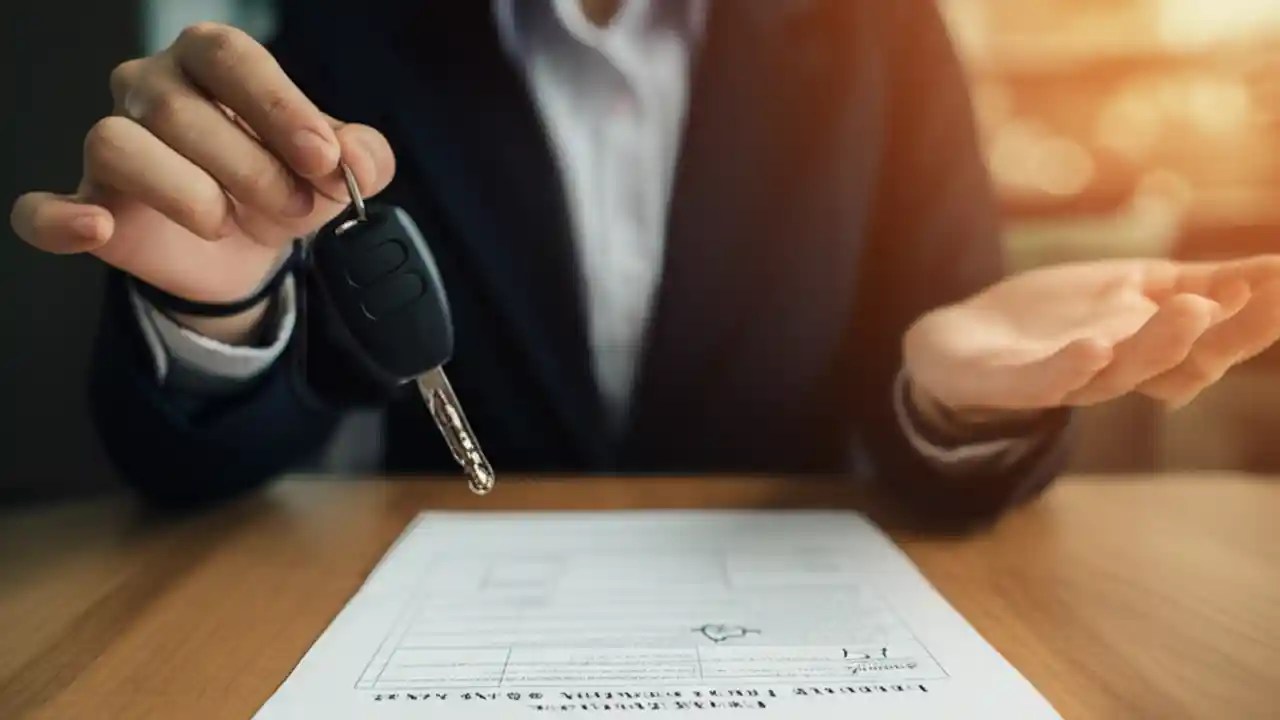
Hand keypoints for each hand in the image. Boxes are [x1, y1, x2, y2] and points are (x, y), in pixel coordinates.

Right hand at [9, 23, 395, 340]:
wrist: (251, 250)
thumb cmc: (283, 183)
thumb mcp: (336, 171)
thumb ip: (362, 156)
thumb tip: (357, 159)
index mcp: (211, 63)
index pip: (230, 56)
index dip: (279, 107)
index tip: (323, 160)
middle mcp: (150, 89)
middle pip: (180, 109)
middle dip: (252, 168)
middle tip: (295, 206)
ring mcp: (111, 144)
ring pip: (118, 143)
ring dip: (187, 193)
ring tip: (227, 222)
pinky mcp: (89, 204)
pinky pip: (42, 208)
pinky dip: (61, 218)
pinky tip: (98, 226)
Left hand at [904, 257, 1279, 423]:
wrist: (962, 341)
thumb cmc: (1056, 317)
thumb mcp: (1135, 289)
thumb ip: (1201, 283)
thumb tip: (1278, 268)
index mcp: (1152, 352)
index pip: (1215, 345)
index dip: (1254, 322)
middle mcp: (1118, 372)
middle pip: (1180, 364)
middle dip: (1223, 336)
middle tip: (1262, 299)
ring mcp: (1066, 381)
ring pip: (1120, 374)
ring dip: (1158, 346)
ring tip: (1191, 312)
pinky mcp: (1013, 383)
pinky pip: (1045, 383)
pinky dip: (1069, 368)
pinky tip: (1092, 347)